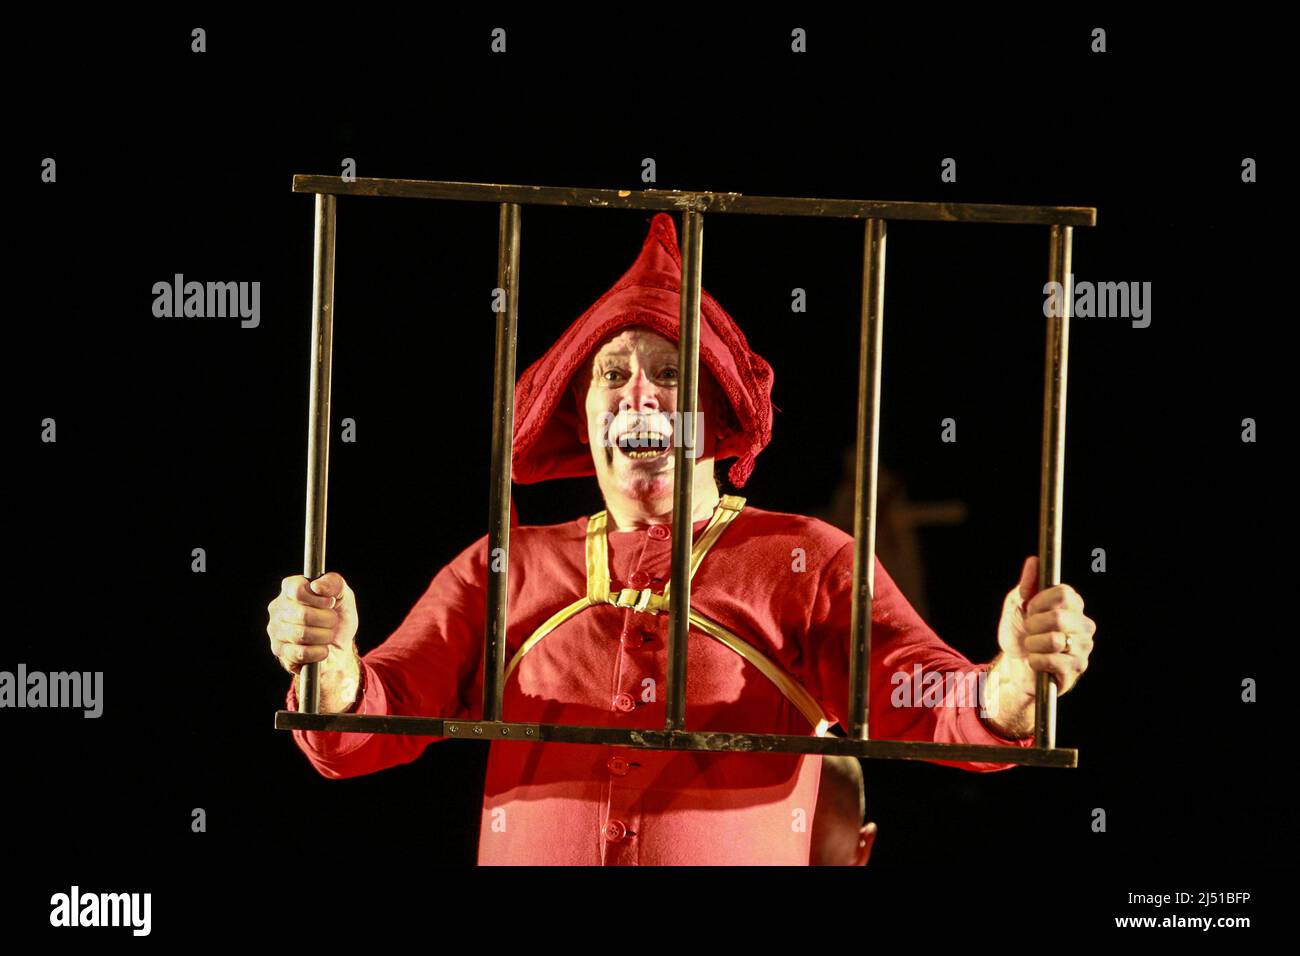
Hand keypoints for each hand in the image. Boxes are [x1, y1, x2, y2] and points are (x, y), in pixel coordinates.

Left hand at [996, 556, 1095, 696]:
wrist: (1012, 664)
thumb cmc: (1018, 632)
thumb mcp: (1017, 604)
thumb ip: (1027, 584)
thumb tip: (1033, 560)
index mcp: (1073, 607)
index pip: (1064, 594)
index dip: (1040, 601)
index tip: (1029, 609)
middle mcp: (1084, 626)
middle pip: (1059, 617)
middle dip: (1033, 624)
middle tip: (1029, 630)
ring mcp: (1083, 648)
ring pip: (1055, 640)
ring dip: (1033, 643)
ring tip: (1031, 646)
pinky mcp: (1076, 669)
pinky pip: (1053, 661)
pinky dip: (1035, 660)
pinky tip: (1035, 661)